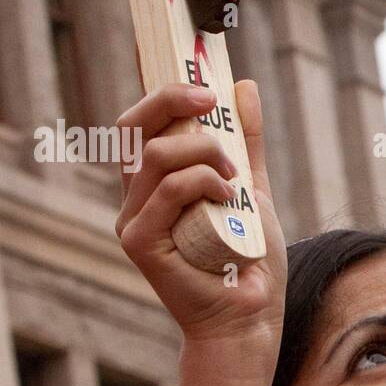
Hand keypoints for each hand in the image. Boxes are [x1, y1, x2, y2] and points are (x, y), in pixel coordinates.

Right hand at [114, 81, 286, 356]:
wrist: (251, 315)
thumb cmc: (249, 259)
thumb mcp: (252, 188)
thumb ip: (245, 142)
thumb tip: (243, 85)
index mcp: (154, 183)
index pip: (140, 123)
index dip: (158, 89)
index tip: (195, 71)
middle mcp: (135, 198)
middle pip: (134, 127)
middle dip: (173, 101)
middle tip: (212, 102)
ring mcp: (133, 220)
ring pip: (156, 155)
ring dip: (205, 153)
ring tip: (235, 179)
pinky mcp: (140, 242)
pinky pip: (168, 190)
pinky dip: (204, 182)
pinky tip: (229, 198)